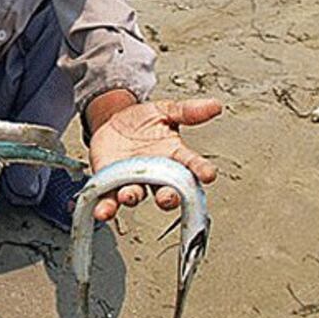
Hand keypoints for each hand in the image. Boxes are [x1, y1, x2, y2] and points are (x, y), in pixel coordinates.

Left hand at [88, 99, 220, 220]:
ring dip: (132, 197)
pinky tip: (103, 212)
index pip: (192, 165)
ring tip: (129, 195)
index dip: (201, 170)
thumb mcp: (164, 110)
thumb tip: (215, 105)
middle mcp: (156, 175)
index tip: (208, 174)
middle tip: (168, 197)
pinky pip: (109, 199)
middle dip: (168, 197)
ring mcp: (133, 180)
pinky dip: (106, 208)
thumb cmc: (142, 121)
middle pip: (167, 191)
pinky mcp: (110, 182)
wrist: (113, 121)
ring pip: (136, 195)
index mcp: (173, 157)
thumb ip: (187, 111)